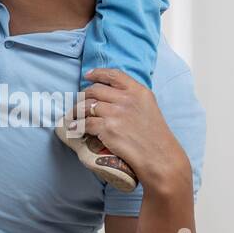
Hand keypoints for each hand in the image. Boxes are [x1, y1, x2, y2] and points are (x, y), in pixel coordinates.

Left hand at [62, 68, 191, 193]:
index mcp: (138, 92)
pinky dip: (77, 126)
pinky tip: (74, 128)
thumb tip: (109, 94)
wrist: (160, 159)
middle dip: (83, 96)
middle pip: (94, 90)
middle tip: (79, 102)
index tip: (88, 76)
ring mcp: (116, 114)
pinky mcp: (107, 129)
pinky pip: (85, 123)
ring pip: (86, 106)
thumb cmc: (156, 137)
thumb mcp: (149, 108)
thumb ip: (132, 98)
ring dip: (76, 111)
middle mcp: (126, 99)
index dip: (97, 73)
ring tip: (73, 116)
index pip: (113, 75)